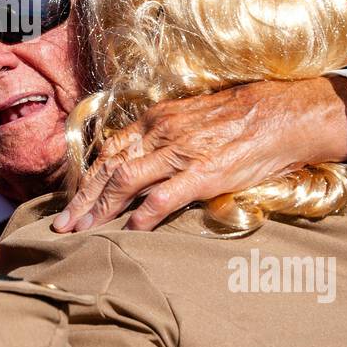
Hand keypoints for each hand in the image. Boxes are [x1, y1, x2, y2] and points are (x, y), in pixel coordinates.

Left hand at [53, 76, 346, 232]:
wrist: (286, 112)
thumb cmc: (244, 117)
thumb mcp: (195, 119)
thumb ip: (168, 138)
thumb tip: (144, 161)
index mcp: (157, 119)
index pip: (109, 150)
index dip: (86, 177)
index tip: (70, 200)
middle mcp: (161, 132)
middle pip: (107, 168)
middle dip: (81, 199)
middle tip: (60, 225)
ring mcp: (182, 152)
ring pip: (125, 182)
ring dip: (98, 210)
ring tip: (80, 233)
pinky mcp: (205, 172)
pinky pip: (164, 196)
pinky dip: (142, 215)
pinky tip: (128, 231)